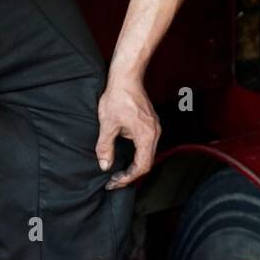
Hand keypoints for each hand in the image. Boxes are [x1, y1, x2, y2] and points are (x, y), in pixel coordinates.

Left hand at [95, 75, 160, 190]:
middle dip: (130, 174)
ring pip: (148, 154)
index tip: (113, 181)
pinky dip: (137, 155)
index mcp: (146, 135)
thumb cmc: (118, 98)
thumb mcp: (107, 124)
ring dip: (134, 165)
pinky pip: (147, 145)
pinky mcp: (151, 123)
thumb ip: (105, 147)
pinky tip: (125, 155)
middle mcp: (154, 133)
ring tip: (118, 171)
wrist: (127, 77)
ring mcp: (154, 127)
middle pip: (147, 162)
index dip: (128, 177)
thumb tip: (104, 166)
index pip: (142, 166)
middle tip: (114, 181)